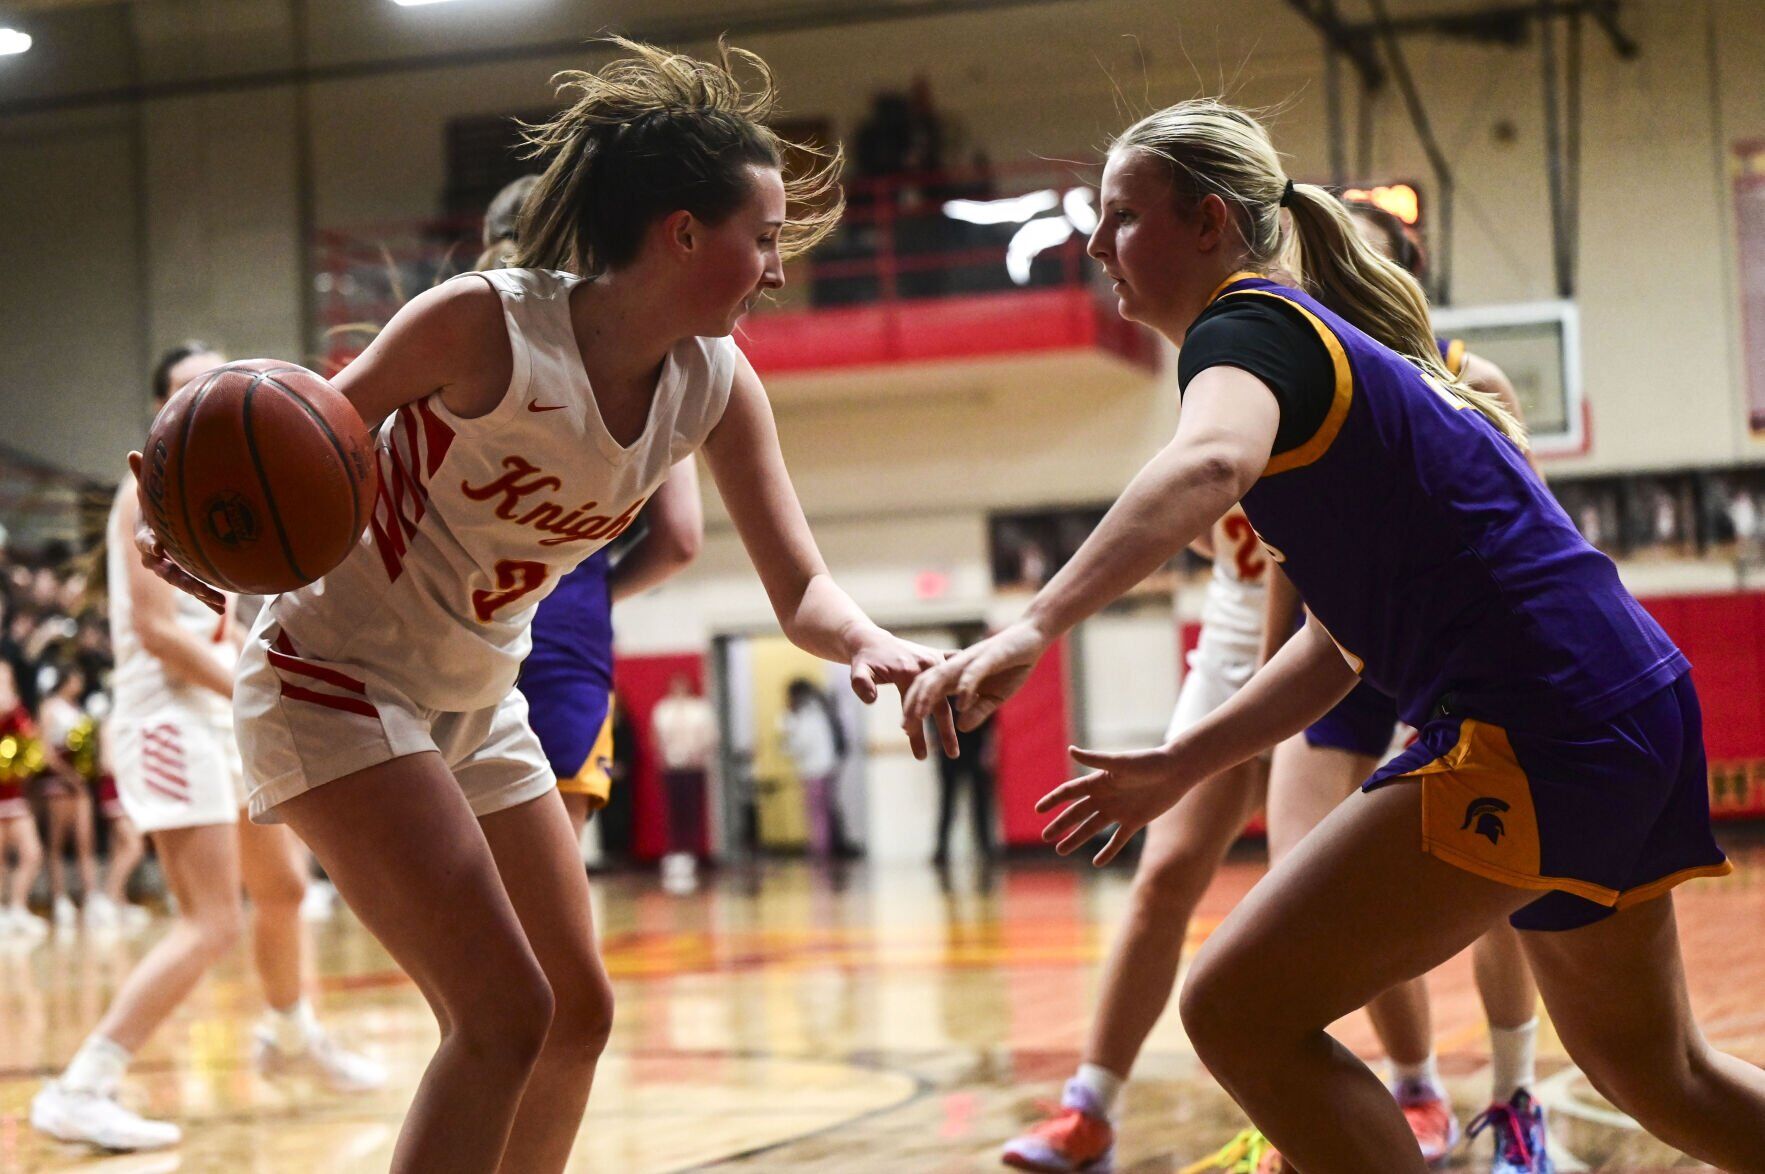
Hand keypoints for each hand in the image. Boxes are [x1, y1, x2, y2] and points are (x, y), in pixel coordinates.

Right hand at [128, 452, 225, 614]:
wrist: (159, 525)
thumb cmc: (155, 507)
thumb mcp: (150, 492)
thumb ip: (145, 477)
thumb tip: (132, 453)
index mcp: (147, 536)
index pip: (145, 541)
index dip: (150, 543)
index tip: (157, 547)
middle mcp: (156, 557)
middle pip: (167, 570)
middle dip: (182, 579)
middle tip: (196, 587)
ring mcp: (171, 568)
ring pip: (184, 583)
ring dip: (200, 592)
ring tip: (219, 602)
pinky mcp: (185, 574)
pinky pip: (196, 587)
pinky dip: (207, 597)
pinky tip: (222, 607)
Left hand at [847, 631, 959, 760]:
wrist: (871, 640)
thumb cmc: (864, 659)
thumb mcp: (858, 670)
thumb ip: (861, 684)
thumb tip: (871, 701)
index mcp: (909, 671)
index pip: (916, 707)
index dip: (917, 731)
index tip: (921, 755)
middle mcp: (926, 666)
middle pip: (940, 704)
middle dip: (946, 731)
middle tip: (953, 755)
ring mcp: (935, 661)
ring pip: (949, 695)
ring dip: (954, 719)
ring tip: (956, 747)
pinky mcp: (937, 659)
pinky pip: (955, 675)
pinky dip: (965, 688)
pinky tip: (975, 705)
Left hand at [900, 620, 1047, 733]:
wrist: (1032, 638)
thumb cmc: (1011, 666)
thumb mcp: (995, 697)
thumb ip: (978, 711)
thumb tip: (961, 728)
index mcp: (957, 674)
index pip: (928, 690)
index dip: (915, 707)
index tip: (906, 728)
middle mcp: (958, 665)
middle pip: (927, 682)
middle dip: (914, 704)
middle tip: (905, 727)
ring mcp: (971, 659)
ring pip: (942, 676)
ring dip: (929, 695)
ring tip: (920, 715)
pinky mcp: (989, 656)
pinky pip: (973, 672)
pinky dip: (964, 688)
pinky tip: (959, 706)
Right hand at [1035, 743, 1203, 865]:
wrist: (1176, 771)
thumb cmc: (1148, 762)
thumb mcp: (1121, 763)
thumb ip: (1096, 760)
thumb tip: (1071, 750)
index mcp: (1098, 781)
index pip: (1069, 792)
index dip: (1053, 800)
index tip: (1038, 809)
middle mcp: (1105, 796)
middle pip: (1077, 813)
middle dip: (1060, 825)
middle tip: (1044, 837)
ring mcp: (1118, 810)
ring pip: (1092, 829)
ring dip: (1076, 839)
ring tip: (1061, 851)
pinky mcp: (1134, 821)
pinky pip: (1117, 840)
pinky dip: (1108, 851)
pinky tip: (1096, 862)